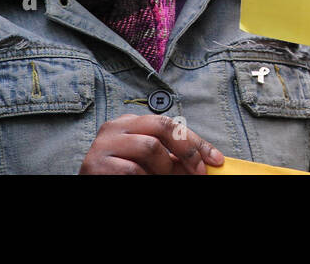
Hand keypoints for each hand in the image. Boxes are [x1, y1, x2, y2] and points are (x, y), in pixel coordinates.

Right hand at [78, 114, 224, 174]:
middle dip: (187, 150)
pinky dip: (146, 180)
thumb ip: (171, 159)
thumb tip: (205, 162)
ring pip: (150, 147)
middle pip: (162, 126)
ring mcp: (103, 145)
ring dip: (165, 170)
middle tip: (199, 173)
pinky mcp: (95, 165)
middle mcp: (115, 127)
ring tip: (162, 180)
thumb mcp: (149, 164)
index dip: (197, 142)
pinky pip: (132, 171)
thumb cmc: (121, 175)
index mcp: (129, 123)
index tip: (216, 160)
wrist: (92, 187)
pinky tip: (144, 183)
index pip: (170, 123)